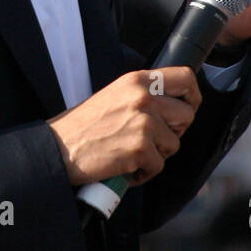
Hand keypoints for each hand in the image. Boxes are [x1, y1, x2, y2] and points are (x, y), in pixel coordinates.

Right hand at [46, 67, 200, 186]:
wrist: (58, 148)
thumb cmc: (83, 126)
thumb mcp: (115, 95)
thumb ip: (143, 95)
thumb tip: (173, 106)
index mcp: (137, 80)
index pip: (185, 78)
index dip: (192, 96)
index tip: (186, 108)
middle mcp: (143, 97)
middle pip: (187, 114)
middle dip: (174, 131)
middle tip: (152, 138)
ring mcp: (143, 123)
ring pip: (174, 143)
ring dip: (157, 154)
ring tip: (132, 153)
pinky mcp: (140, 149)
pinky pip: (159, 166)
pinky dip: (144, 173)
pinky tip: (126, 168)